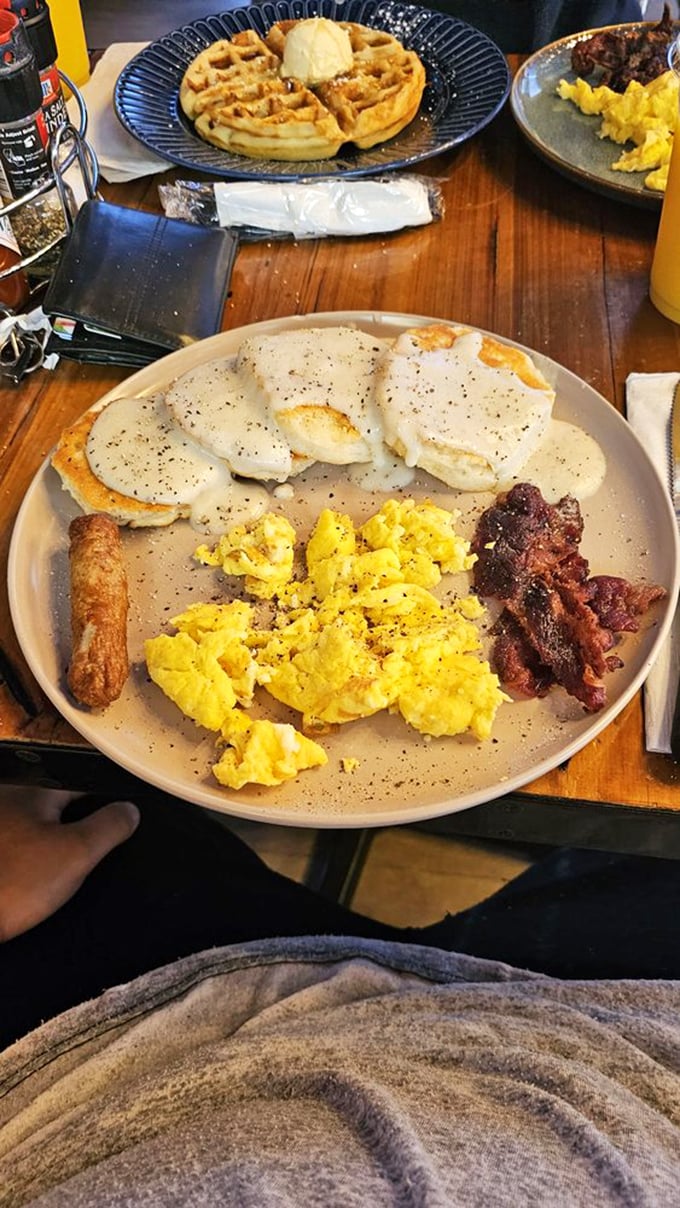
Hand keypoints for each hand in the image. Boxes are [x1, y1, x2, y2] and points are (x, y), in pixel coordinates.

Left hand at [0, 788, 139, 941]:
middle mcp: (8, 799)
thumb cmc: (10, 884)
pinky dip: (31, 862)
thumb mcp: (77, 854)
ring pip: (37, 827)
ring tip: (57, 873)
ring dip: (51, 845)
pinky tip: (34, 881)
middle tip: (86, 854)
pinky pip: (19, 849)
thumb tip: (129, 811)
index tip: (119, 816)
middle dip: (77, 824)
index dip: (105, 799)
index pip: (82, 781)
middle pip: (58, 803)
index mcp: (32, 790)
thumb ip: (109, 826)